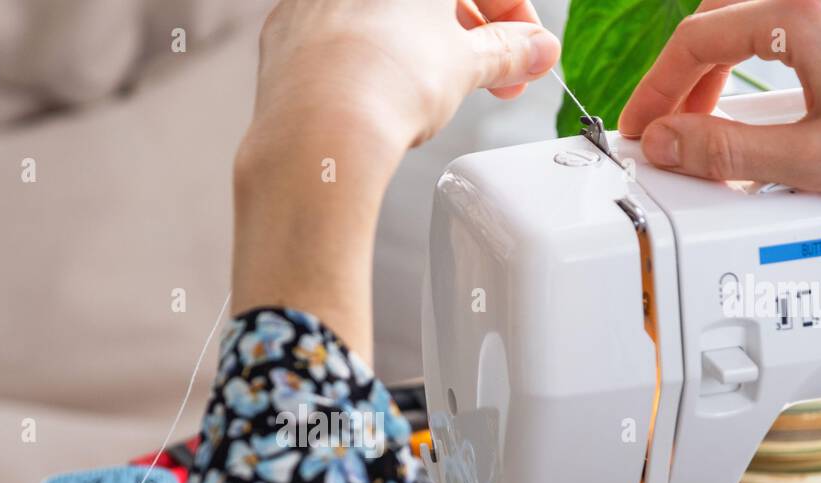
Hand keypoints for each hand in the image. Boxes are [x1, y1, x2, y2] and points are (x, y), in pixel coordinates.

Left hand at [232, 1, 559, 357]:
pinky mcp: (287, 28)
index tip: (528, 54)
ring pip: (386, 14)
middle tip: (496, 78)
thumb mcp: (465, 65)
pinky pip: (342, 33)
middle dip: (473, 36)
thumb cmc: (385, 82)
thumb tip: (533, 51)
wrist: (316, 130)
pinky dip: (370, 56)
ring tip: (440, 91)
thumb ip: (506, 52)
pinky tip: (382, 91)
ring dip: (422, 46)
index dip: (516, 21)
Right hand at [619, 0, 820, 210]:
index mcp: (802, 17)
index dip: (656, 90)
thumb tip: (667, 142)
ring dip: (715, 64)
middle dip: (682, 75)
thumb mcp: (808, 162)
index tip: (641, 129)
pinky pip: (787, 26)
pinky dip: (752, 61)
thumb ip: (724, 151)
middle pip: (718, 17)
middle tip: (666, 127)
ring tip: (704, 119)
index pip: (696, 40)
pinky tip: (753, 103)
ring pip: (750, 16)